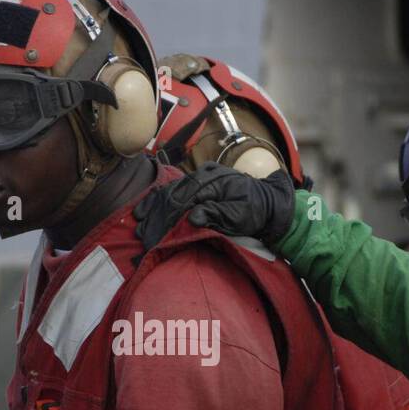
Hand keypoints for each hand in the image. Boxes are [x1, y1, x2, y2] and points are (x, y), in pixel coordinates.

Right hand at [134, 162, 295, 248]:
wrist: (269, 202)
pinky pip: (175, 189)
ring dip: (154, 208)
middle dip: (156, 215)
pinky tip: (146, 209)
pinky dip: (160, 200)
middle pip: (173, 194)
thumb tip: (194, 217)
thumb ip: (217, 214)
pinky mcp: (199, 182)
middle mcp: (204, 174)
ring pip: (170, 190)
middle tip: (143, 234)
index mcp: (214, 181)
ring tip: (139, 223)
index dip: (167, 218)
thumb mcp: (240, 215)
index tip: (155, 235)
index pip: (184, 199)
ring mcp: (201, 176)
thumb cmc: (256, 211)